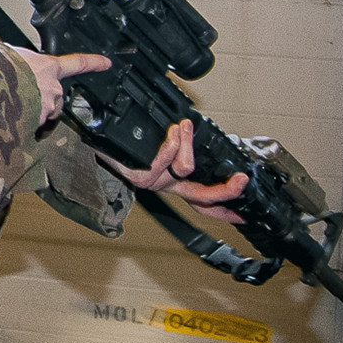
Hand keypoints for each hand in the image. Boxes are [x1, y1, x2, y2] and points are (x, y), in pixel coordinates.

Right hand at [13, 48, 110, 123]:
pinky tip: (5, 118)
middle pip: (54, 97)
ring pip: (42, 114)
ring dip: (29, 113)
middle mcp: (52, 89)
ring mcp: (45, 109)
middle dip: (39, 99)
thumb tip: (8, 63)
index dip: (93, 62)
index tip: (105, 63)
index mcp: (47, 67)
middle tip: (18, 96)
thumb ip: (17, 61)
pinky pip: (30, 127)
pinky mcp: (35, 125)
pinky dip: (20, 124)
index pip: (76, 63)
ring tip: (8, 107)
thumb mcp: (6, 53)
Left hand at [101, 118, 246, 222]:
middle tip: (240, 180)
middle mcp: (168, 186)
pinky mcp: (139, 176)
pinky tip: (173, 133)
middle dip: (226, 190)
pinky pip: (162, 161)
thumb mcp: (164, 149)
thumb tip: (200, 132)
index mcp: (177, 183)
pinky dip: (171, 145)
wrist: (97, 144)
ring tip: (185, 127)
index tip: (245, 215)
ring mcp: (155, 183)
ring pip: (185, 170)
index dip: (226, 210)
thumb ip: (183, 147)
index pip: (206, 201)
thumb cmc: (132, 148)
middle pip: (203, 197)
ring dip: (188, 144)